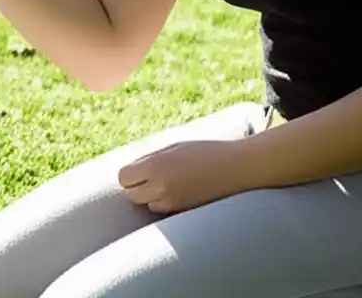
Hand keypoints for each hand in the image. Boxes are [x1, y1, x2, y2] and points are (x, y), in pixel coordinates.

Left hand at [117, 140, 247, 213]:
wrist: (237, 167)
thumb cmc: (205, 152)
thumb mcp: (174, 147)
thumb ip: (150, 159)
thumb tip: (129, 171)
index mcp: (156, 165)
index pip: (124, 177)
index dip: (131, 174)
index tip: (141, 170)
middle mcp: (161, 187)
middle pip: (132, 195)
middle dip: (139, 187)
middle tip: (155, 177)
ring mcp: (173, 203)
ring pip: (148, 205)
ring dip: (153, 197)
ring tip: (172, 183)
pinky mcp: (184, 213)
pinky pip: (164, 211)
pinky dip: (167, 204)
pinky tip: (181, 192)